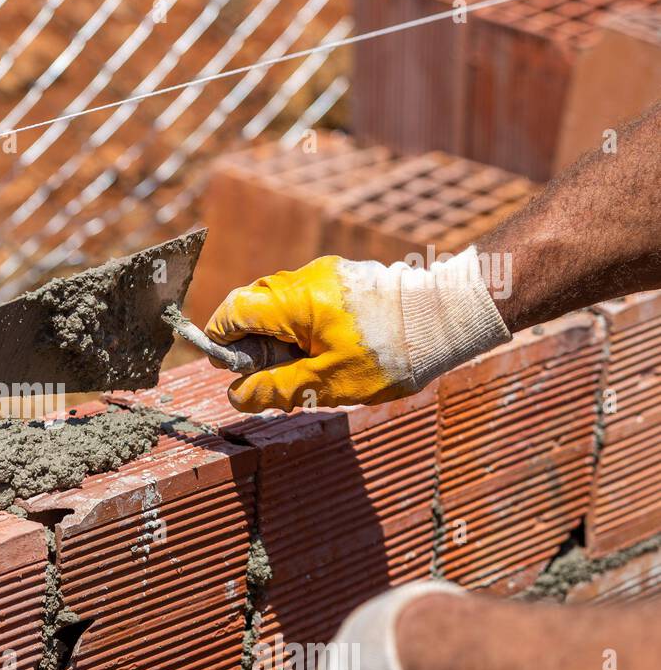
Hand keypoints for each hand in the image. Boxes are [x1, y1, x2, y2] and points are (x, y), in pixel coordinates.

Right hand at [203, 246, 509, 412]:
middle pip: (254, 307)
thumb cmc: (389, 353)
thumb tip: (236, 394)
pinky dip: (305, 329)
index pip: (233, 311)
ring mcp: (326, 275)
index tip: (232, 370)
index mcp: (294, 301)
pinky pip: (307, 302)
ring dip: (281, 340)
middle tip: (277, 378)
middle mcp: (304, 279)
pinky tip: (329, 354)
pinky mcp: (344, 279)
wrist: (448, 320)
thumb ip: (275, 387)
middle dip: (255, 345)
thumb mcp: (326, 382)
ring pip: (280, 306)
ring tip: (309, 370)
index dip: (222, 341)